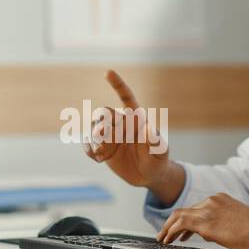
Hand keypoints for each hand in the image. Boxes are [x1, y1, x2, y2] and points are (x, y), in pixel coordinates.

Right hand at [84, 70, 182, 202]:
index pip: (126, 97)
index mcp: (136, 118)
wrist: (149, 176)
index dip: (118, 84)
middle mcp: (121, 123)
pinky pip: (88, 143)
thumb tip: (147, 127)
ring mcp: (110, 135)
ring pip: (93, 128)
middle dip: (100, 123)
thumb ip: (155, 141)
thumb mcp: (161, 152)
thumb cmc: (158, 161)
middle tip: (104, 138)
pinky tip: (97, 158)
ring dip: (93, 139)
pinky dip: (88, 149)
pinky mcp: (102, 147)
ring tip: (101, 153)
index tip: (108, 72)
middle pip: (103, 113)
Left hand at [156, 193, 248, 248]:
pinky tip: (168, 240)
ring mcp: (208, 210)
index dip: (184, 221)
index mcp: (221, 199)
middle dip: (172, 224)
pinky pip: (181, 224)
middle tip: (165, 235)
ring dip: (168, 228)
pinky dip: (171, 231)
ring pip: (179, 215)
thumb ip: (220, 224)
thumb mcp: (236, 223)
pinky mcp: (206, 222)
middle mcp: (213, 200)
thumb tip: (207, 233)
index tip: (179, 231)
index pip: (196, 208)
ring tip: (163, 239)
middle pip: (185, 210)